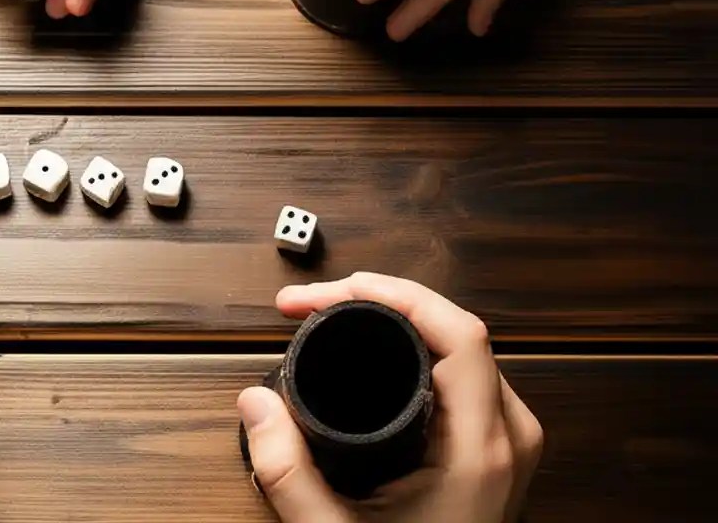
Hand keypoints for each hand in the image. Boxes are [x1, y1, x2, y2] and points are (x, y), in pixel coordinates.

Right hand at [239, 272, 542, 522]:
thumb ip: (286, 471)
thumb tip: (254, 402)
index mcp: (481, 450)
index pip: (459, 334)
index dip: (396, 294)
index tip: (336, 291)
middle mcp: (508, 437)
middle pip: (456, 330)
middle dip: (380, 301)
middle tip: (314, 303)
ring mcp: (509, 443)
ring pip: (461, 348)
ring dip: (398, 322)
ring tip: (337, 314)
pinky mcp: (497, 451)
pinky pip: (464, 374)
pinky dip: (415, 349)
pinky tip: (377, 348)